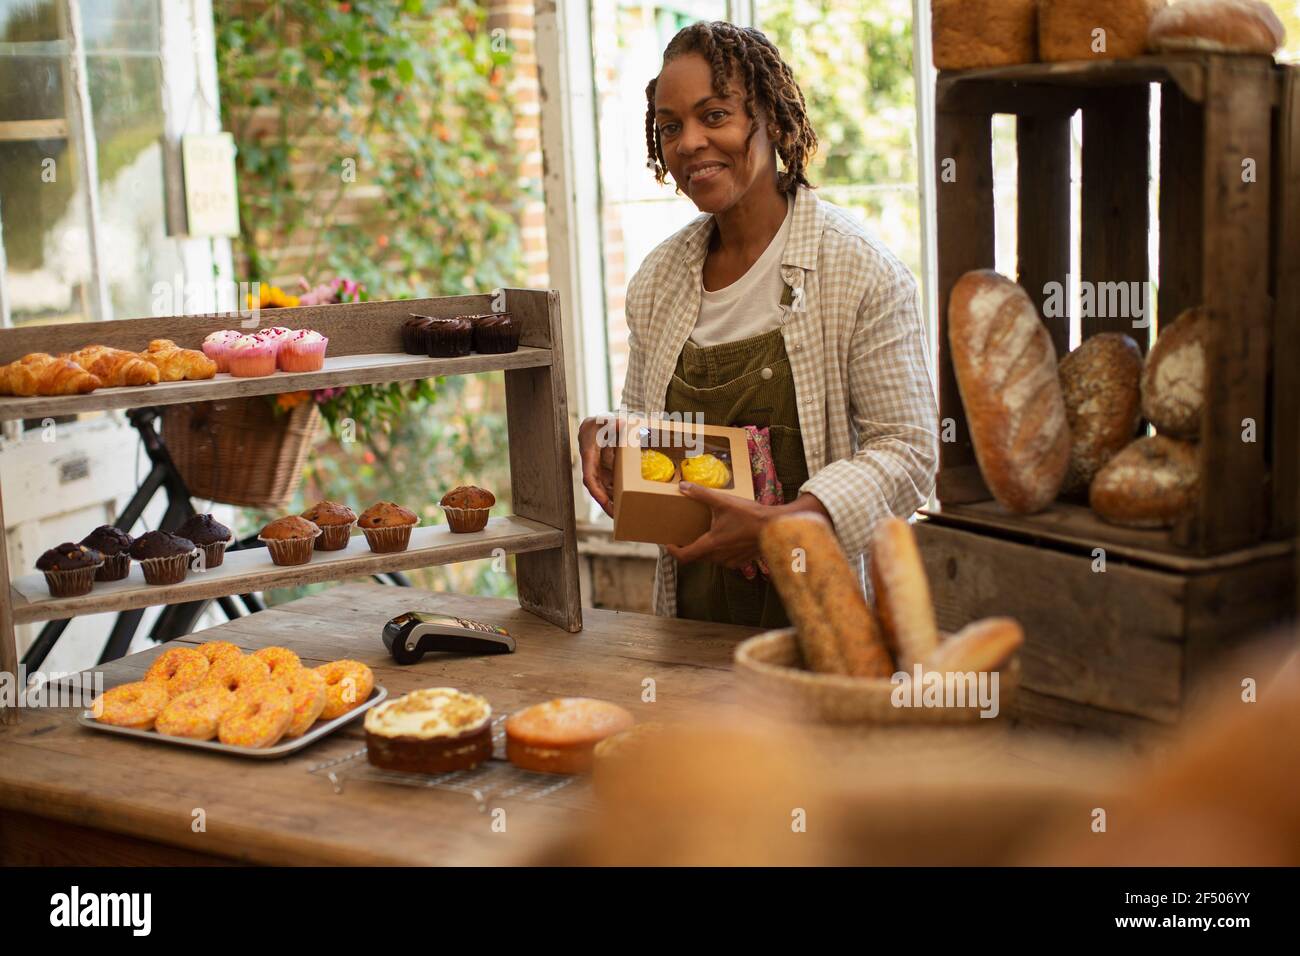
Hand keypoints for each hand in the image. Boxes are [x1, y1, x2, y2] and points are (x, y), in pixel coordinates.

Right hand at [578, 414, 621, 517]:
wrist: (607, 421)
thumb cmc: (603, 420)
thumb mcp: (606, 418)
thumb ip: (612, 420)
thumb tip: (621, 423)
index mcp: (588, 450)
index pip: (589, 476)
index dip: (596, 491)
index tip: (604, 502)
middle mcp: (592, 462)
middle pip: (597, 486)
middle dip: (605, 501)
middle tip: (617, 515)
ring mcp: (599, 466)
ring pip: (605, 486)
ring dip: (613, 498)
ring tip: (624, 510)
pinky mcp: (607, 468)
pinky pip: (612, 481)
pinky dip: (619, 489)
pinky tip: (628, 497)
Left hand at [665, 485, 832, 568]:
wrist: (776, 527)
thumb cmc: (750, 515)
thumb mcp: (723, 501)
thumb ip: (701, 494)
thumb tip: (683, 486)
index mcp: (711, 544)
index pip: (684, 556)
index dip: (672, 551)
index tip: (668, 543)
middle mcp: (719, 557)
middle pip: (696, 557)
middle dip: (688, 547)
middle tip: (684, 535)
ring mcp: (731, 561)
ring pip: (711, 559)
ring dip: (705, 549)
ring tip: (706, 533)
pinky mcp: (741, 562)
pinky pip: (724, 559)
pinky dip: (720, 551)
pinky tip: (726, 537)